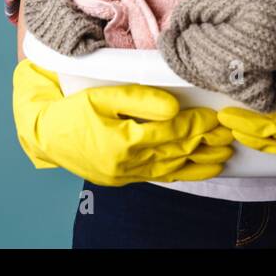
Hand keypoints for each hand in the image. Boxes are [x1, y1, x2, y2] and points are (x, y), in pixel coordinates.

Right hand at [12, 60, 234, 185]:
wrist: (46, 135)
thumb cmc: (73, 110)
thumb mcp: (103, 96)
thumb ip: (140, 99)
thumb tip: (174, 106)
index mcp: (124, 141)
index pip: (172, 133)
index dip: (198, 125)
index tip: (216, 117)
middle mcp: (127, 163)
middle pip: (176, 152)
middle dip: (205, 143)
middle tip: (229, 134)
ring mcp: (125, 174)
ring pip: (171, 169)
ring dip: (199, 162)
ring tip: (223, 155)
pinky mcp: (122, 179)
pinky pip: (158, 176)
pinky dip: (180, 173)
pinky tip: (195, 168)